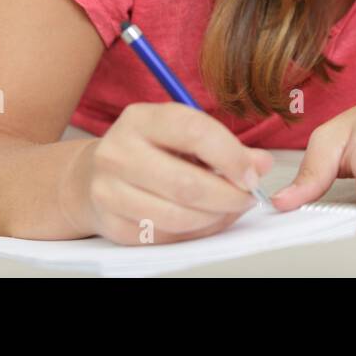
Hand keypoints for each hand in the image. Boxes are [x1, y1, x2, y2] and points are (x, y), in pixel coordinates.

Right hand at [66, 102, 272, 245]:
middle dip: (227, 196)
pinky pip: (165, 237)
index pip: (193, 132)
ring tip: (228, 210)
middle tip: (246, 198)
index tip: (252, 173)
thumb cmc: (149, 150)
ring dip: (214, 218)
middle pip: (186, 184)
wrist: (94, 176)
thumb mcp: (183, 134)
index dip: (231, 156)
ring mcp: (110, 191)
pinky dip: (194, 233)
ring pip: (177, 216)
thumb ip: (225, 146)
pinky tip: (204, 220)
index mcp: (141, 119)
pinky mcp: (112, 224)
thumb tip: (261, 164)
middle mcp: (118, 152)